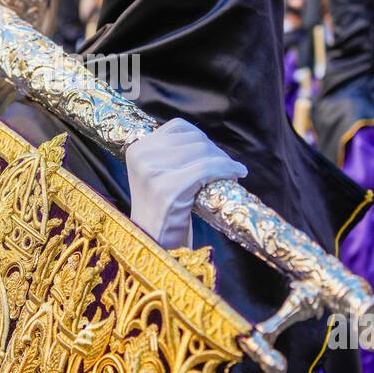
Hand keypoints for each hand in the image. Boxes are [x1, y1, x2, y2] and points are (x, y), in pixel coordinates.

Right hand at [127, 118, 247, 249]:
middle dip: (216, 152)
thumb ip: (170, 155)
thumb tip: (206, 141)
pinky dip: (226, 169)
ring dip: (224, 161)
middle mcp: (141, 156)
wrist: (152, 245)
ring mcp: (153, 173)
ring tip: (231, 173)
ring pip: (203, 152)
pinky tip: (236, 175)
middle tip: (227, 167)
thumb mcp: (156, 176)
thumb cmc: (162, 212)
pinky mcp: (168, 189)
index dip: (202, 138)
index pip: (179, 127)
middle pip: (193, 139)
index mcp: (137, 149)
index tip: (214, 154)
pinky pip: (206, 169)